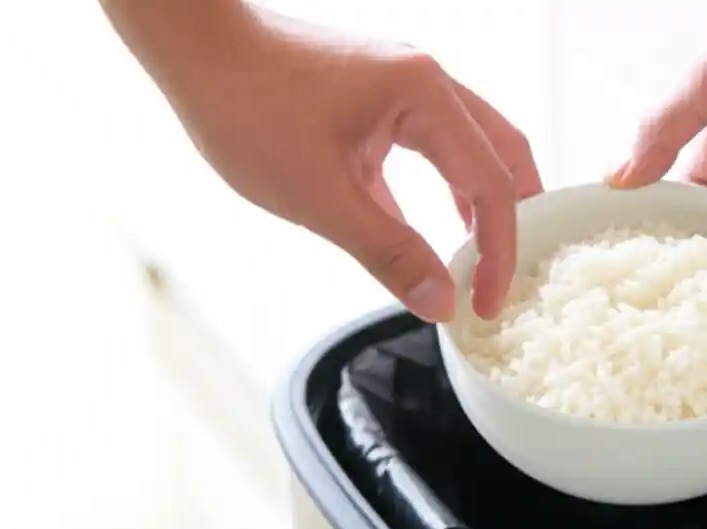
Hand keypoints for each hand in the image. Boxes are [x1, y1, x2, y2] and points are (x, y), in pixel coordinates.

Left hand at [100, 0, 540, 320]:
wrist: (193, 46)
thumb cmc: (246, 109)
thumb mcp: (320, 198)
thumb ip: (389, 252)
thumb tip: (440, 304)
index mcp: (425, 96)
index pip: (492, 185)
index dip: (498, 254)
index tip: (487, 306)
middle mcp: (429, 79)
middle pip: (503, 155)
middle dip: (513, 222)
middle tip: (501, 281)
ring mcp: (407, 79)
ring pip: (475, 146)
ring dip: (482, 203)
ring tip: (479, 259)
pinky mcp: (382, 88)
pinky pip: (438, 141)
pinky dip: (449, 185)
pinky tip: (435, 225)